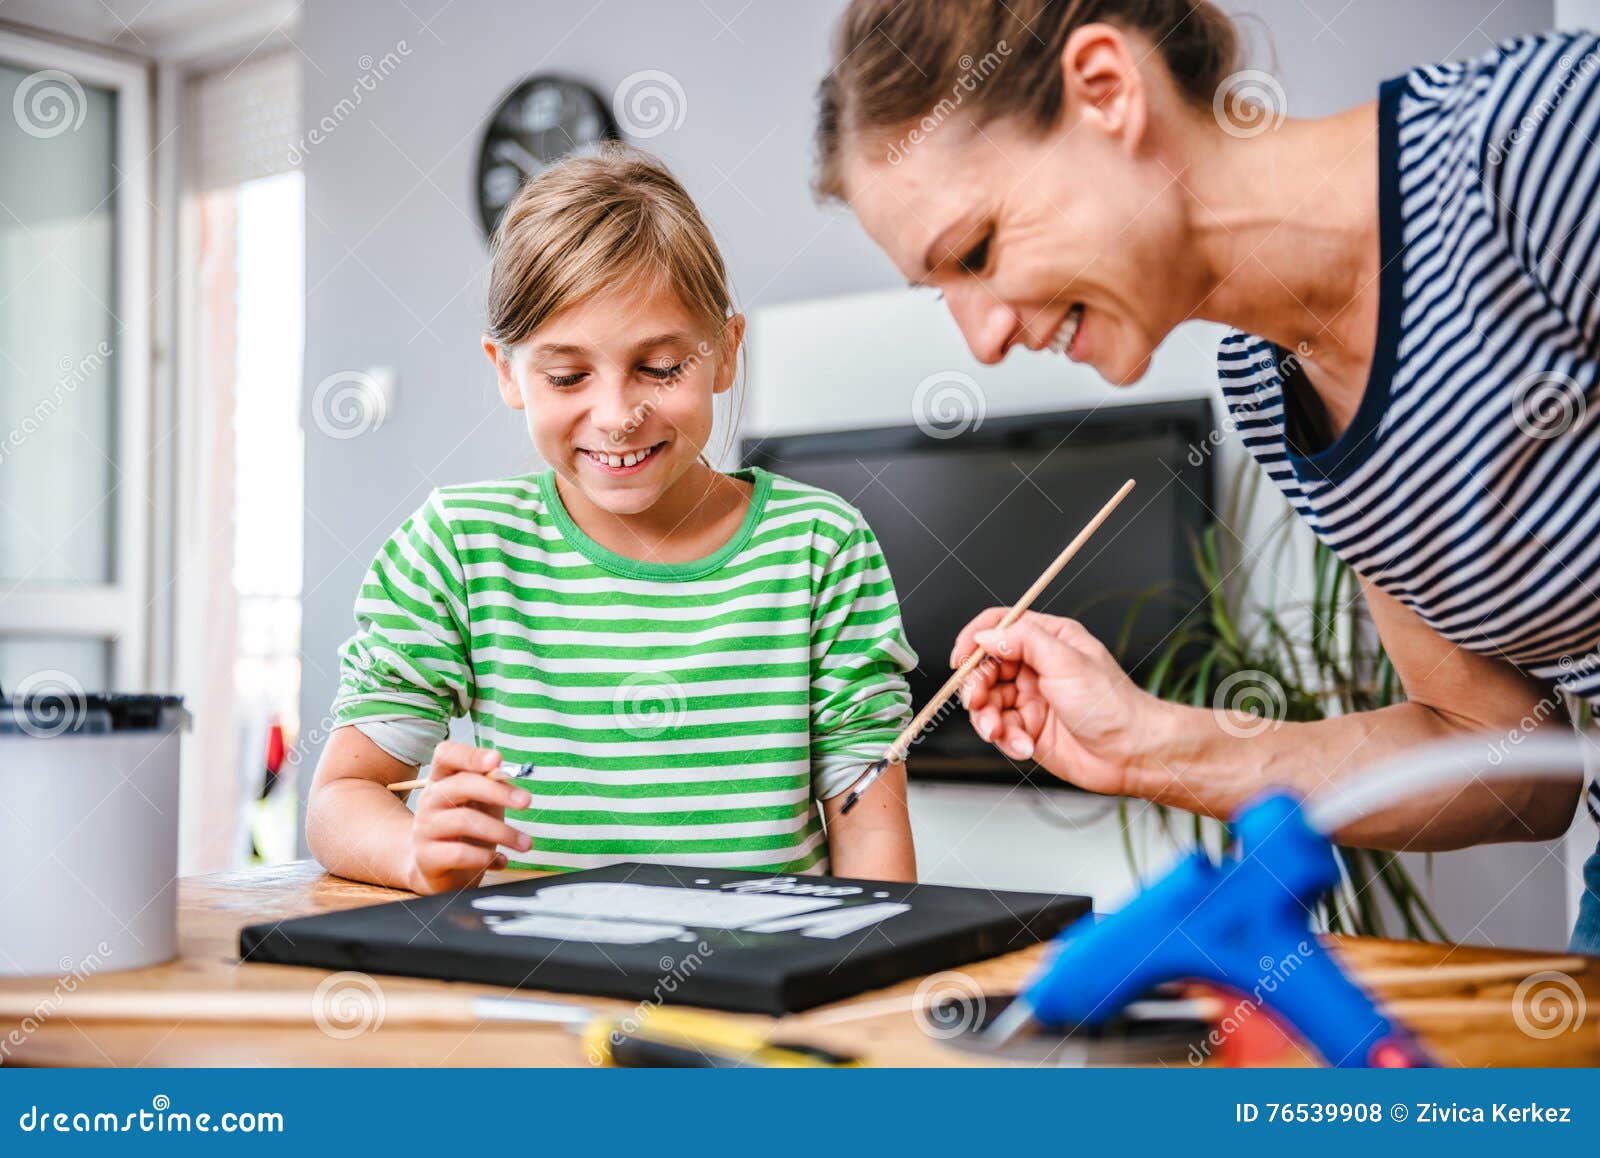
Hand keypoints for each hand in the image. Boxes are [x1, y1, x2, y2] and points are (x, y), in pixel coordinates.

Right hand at [405, 741, 532, 894]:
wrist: (442, 873)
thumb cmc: (468, 831)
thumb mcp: (483, 803)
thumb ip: (494, 785)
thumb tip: (509, 772)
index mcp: (442, 779)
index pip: (446, 755)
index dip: (471, 755)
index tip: (497, 760)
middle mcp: (429, 799)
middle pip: (460, 785)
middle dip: (498, 791)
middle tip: (527, 801)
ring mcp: (424, 828)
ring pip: (464, 821)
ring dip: (502, 832)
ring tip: (525, 843)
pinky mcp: (427, 857)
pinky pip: (459, 854)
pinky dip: (486, 857)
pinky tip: (501, 861)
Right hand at [950, 609, 1170, 797]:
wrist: (1132, 754)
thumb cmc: (1112, 705)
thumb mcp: (1066, 662)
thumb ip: (1023, 641)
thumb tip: (986, 635)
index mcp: (1048, 639)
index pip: (999, 626)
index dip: (974, 639)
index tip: (961, 658)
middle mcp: (1036, 666)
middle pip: (985, 666)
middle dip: (976, 686)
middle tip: (977, 702)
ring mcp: (1030, 698)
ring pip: (986, 701)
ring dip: (987, 718)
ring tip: (999, 732)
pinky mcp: (1028, 728)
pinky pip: (999, 730)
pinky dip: (1006, 740)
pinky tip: (1024, 746)